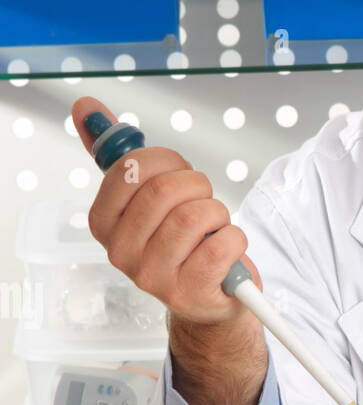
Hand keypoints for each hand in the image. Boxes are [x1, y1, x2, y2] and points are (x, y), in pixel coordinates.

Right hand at [71, 95, 262, 327]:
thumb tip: (84, 106)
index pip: (129, 169)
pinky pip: (222, 245)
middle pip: (164, 190)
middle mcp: (121, 254)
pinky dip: (235, 239)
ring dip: (217, 213)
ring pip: (194, 216)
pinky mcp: (191, 292)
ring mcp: (154, 277)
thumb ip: (115, 152)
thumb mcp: (143, 197)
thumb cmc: (179, 241)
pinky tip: (226, 249)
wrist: (208, 298)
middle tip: (201, 201)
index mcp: (103, 223)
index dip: (166, 161)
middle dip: (196, 185)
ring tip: (214, 228)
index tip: (177, 172)